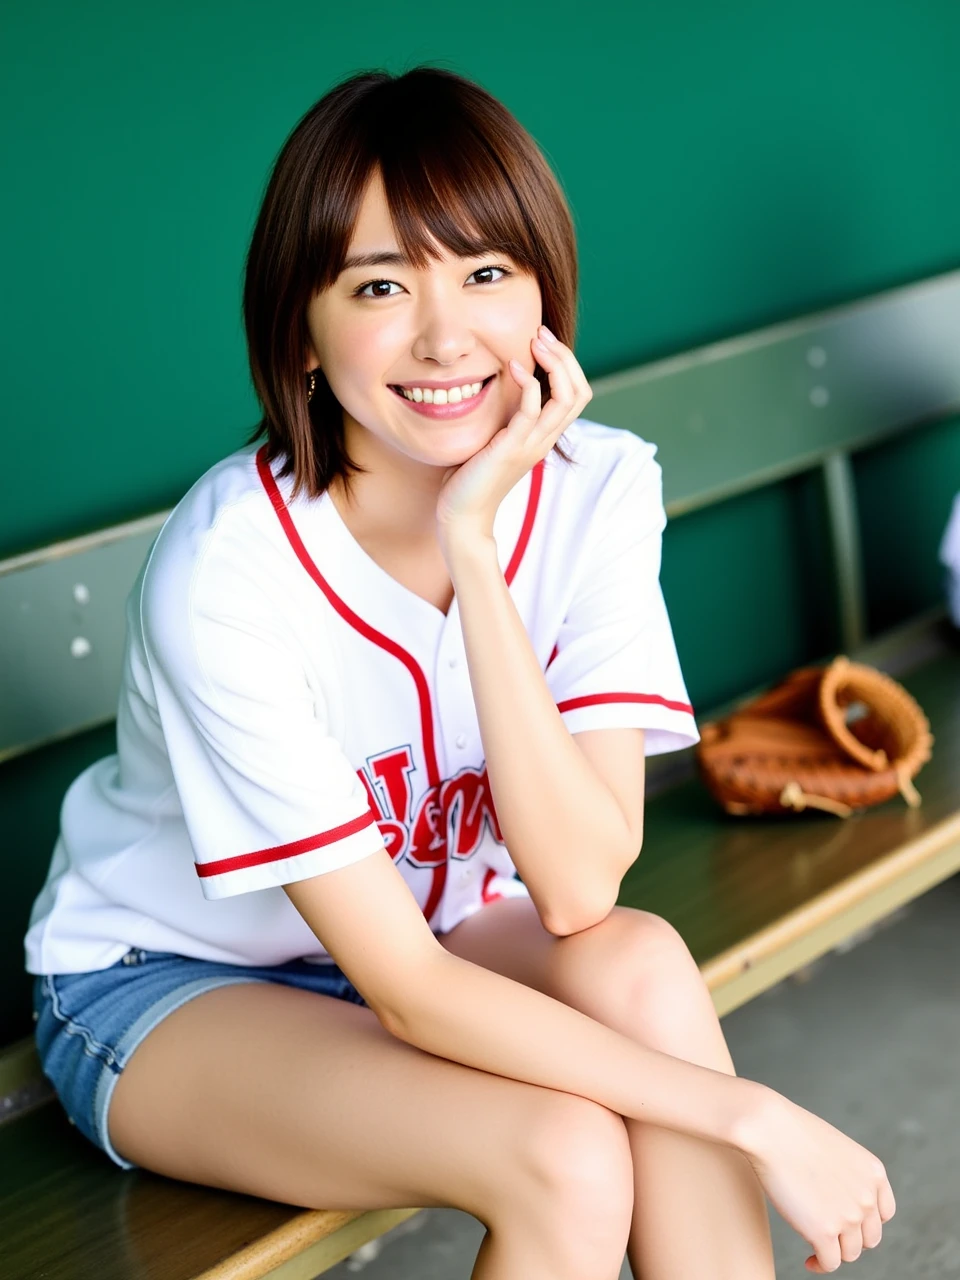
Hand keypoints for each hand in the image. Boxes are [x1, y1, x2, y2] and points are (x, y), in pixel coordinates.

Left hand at [435, 325, 591, 549]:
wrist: (462, 516)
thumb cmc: (470, 477)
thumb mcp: (492, 438)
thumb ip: (503, 416)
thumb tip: (495, 385)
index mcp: (543, 436)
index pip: (576, 394)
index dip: (566, 363)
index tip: (541, 340)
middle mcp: (544, 439)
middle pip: (580, 392)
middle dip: (565, 356)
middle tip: (541, 334)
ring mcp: (532, 445)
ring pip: (567, 398)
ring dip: (555, 363)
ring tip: (534, 341)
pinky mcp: (512, 449)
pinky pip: (533, 411)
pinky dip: (529, 383)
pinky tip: (511, 366)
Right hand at [737, 1089, 895, 1272]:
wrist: (768, 1129)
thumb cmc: (791, 1132)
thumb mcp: (834, 1149)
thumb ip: (847, 1175)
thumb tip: (841, 1202)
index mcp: (873, 1173)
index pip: (884, 1214)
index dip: (865, 1222)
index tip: (846, 1223)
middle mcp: (867, 1197)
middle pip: (869, 1237)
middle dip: (850, 1238)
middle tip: (828, 1234)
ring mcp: (848, 1216)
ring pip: (850, 1253)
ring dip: (834, 1251)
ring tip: (815, 1244)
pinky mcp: (824, 1232)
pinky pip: (829, 1263)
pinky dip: (820, 1265)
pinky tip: (809, 1260)